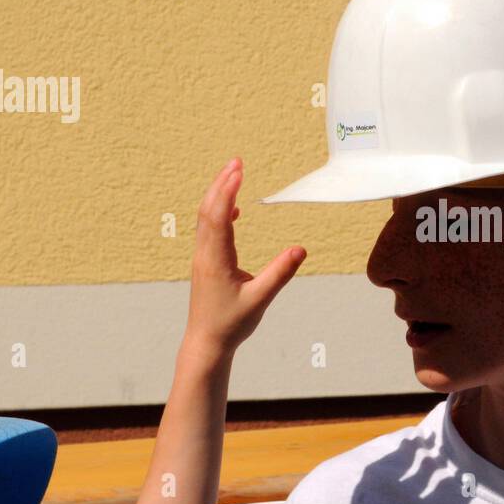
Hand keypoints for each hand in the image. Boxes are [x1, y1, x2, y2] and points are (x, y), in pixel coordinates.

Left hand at [185, 158, 304, 356]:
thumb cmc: (231, 323)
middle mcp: (205, 254)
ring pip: (205, 217)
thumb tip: (301, 250)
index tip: (238, 170)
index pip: (219, 217)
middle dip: (222, 183)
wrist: (206, 342)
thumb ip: (280, 273)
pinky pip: (208, 228)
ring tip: (233, 173)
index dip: (228, 191)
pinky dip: (219, 212)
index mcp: (216, 260)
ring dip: (218, 194)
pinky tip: (234, 209)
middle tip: (236, 161)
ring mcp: (202, 257)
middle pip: (208, 210)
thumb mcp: (260, 299)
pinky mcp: (205, 262)